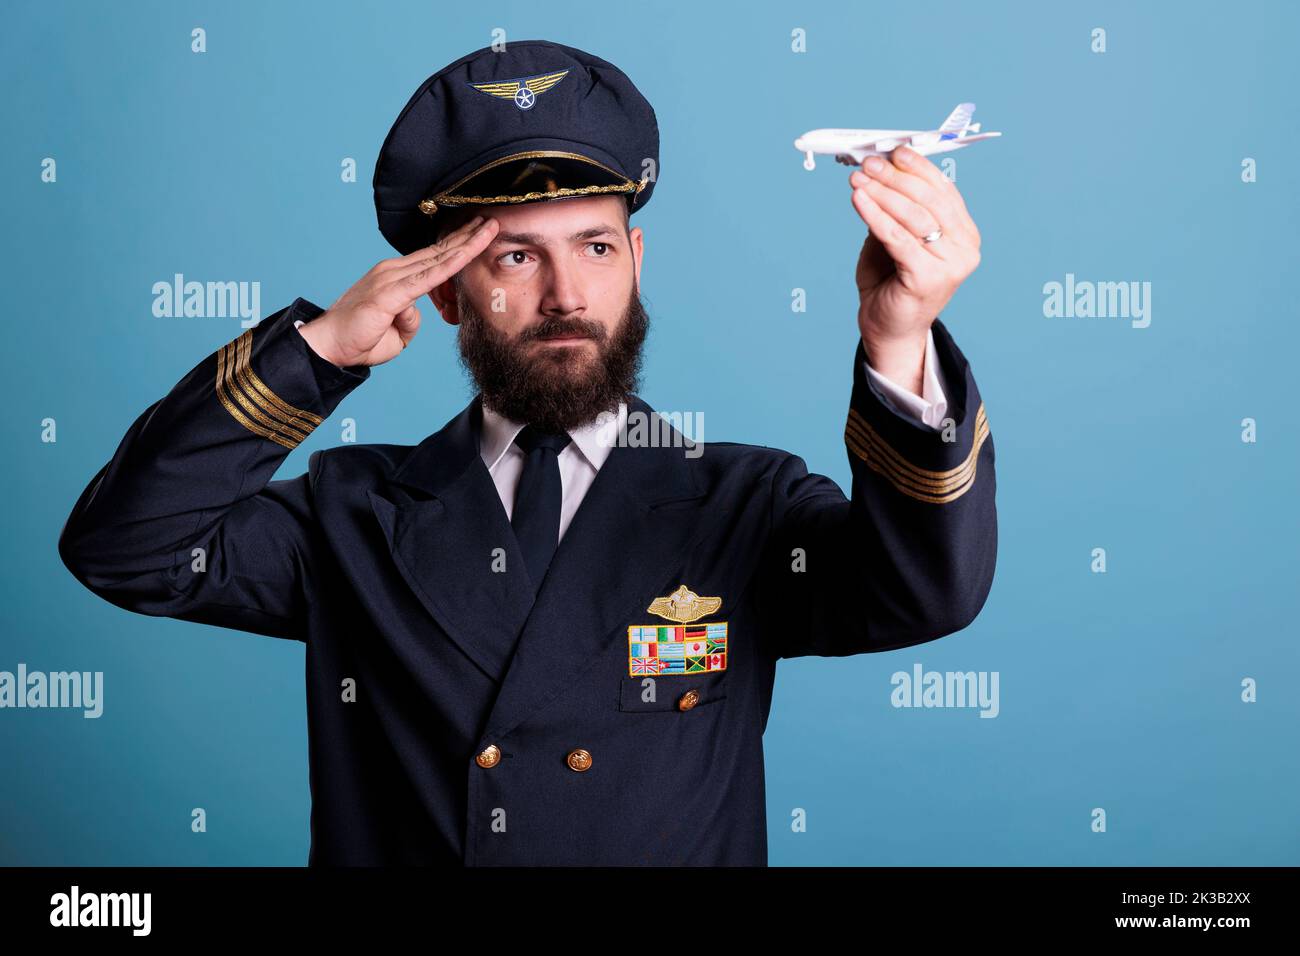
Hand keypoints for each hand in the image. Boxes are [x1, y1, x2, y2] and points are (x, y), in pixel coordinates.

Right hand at [299, 215, 499, 366]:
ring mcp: (391, 278)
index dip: (457, 243)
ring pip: (438, 258)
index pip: (433, 256)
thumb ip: (411, 319)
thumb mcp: (397, 332)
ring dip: (466, 243)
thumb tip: (416, 310)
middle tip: (491, 220)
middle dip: (467, 234)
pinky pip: (428, 277)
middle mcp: (393, 271)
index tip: (479, 231)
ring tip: (489, 229)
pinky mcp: (390, 293)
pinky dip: (449, 265)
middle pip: (439, 250)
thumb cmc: (360, 339)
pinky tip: (466, 254)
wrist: (329, 345)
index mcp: (394, 276)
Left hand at [849, 145, 980, 390]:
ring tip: (858, 178)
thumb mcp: (896, 238)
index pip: (944, 190)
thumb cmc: (892, 282)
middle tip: (869, 163)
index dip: (919, 168)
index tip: (893, 151)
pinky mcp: (927, 278)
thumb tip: (882, 170)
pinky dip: (875, 215)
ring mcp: (950, 265)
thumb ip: (897, 209)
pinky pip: (897, 237)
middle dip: (896, 177)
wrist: (888, 329)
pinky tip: (858, 199)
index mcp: (965, 234)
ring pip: (914, 216)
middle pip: (930, 200)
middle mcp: (965, 249)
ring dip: (882, 192)